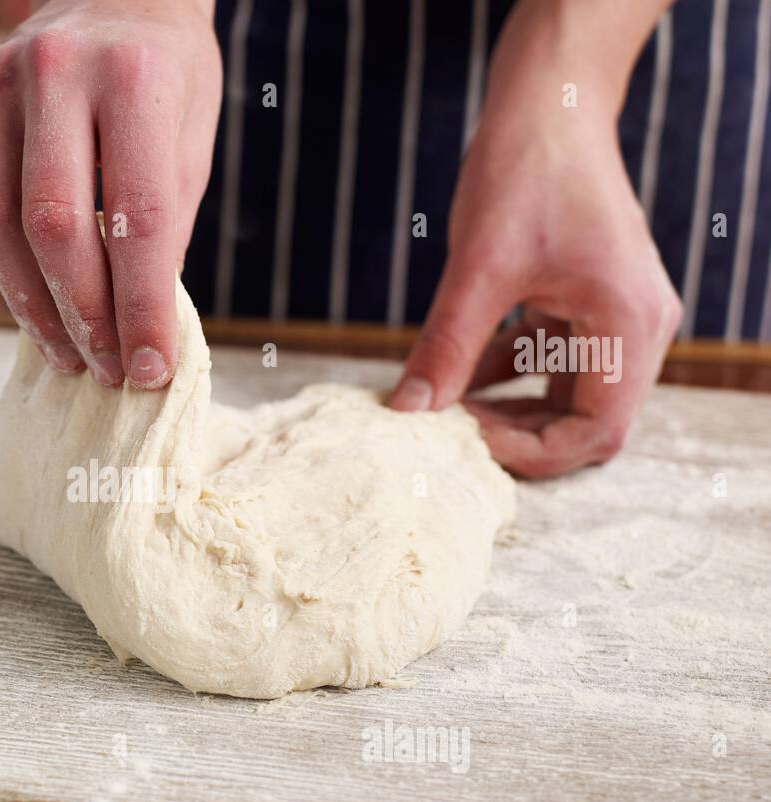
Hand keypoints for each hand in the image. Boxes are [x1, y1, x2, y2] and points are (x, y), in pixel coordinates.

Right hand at [0, 0, 220, 388]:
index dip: (143, 308)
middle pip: (56, 228)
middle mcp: (56, 72)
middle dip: (85, 317)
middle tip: (111, 372)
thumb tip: (139, 327)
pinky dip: (5, 271)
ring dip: (34, 308)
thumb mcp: (191, 138)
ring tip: (69, 357)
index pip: (137, 220)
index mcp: (133, 77)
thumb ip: (164, 225)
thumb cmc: (167, 73)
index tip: (153, 369)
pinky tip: (37, 308)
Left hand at [389, 0, 681, 477]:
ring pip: (566, 397)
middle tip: (449, 432)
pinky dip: (505, 376)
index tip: (465, 440)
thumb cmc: (525, 172)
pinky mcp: (586, 304)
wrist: (549, 105)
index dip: (531, 452)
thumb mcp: (478, 269)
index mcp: (630, 325)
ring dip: (507, 409)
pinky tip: (454, 377)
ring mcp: (614, 317)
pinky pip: (550, 364)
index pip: (597, 432)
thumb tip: (409, 413)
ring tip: (445, 410)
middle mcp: (637, 328)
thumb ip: (446, 347)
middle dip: (517, 436)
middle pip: (586, 423)